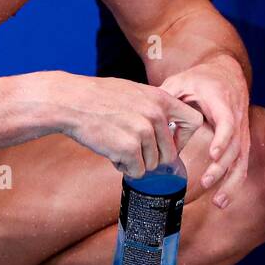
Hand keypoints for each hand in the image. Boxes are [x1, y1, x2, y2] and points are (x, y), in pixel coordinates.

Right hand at [47, 72, 204, 178]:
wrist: (71, 101)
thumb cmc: (99, 97)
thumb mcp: (135, 92)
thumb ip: (154, 108)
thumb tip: (168, 131)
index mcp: (161, 99)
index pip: (193, 122)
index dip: (183, 137)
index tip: (168, 142)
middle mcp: (156, 115)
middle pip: (171, 153)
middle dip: (153, 157)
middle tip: (133, 149)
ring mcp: (143, 132)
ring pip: (152, 164)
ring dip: (135, 162)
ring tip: (117, 144)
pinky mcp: (128, 148)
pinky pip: (137, 171)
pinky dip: (124, 167)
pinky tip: (111, 152)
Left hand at [159, 54, 250, 208]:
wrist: (226, 72)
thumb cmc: (201, 79)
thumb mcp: (181, 82)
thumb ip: (166, 100)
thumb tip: (150, 121)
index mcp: (222, 101)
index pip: (228, 121)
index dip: (223, 137)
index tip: (213, 153)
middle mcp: (237, 117)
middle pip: (236, 146)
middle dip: (222, 167)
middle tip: (205, 182)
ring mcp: (242, 131)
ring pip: (241, 159)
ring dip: (230, 182)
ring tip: (218, 201)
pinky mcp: (241, 141)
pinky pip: (241, 164)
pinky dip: (233, 183)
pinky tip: (221, 200)